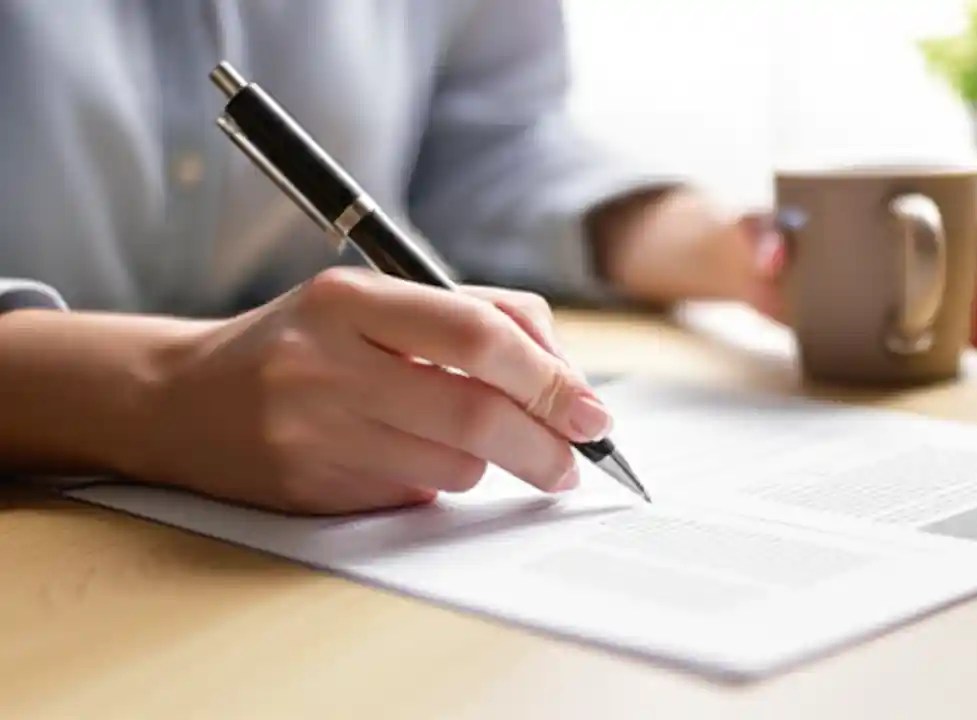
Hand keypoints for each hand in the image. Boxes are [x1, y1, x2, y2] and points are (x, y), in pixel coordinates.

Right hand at [144, 269, 609, 513]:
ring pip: (455, 464)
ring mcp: (313, 431)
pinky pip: (415, 495)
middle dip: (546, 444)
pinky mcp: (310, 489)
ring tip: (466, 442)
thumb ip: (475, 317)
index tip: (592, 413)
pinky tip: (405, 458)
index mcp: (351, 300)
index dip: (550, 378)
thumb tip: (566, 375)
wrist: (183, 399)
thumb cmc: (303, 343)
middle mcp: (327, 363)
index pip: (477, 335)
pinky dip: (437, 482)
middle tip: (574, 460)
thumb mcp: (376, 300)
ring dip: (488, 463)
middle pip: (476, 413)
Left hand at [600, 185, 976, 347]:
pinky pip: (954, 322)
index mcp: (908, 190)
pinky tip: (973, 348)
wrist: (752, 269)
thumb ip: (762, 234)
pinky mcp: (910, 311)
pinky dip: (970, 334)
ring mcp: (924, 271)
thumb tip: (775, 257)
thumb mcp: (759, 226)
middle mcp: (927, 228)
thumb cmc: (765, 230)